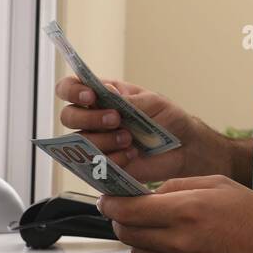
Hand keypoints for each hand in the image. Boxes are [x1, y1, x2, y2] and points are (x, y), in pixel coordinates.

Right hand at [54, 77, 229, 183]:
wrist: (184, 148)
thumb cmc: (168, 118)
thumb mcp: (152, 102)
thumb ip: (128, 100)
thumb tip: (106, 92)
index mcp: (103, 96)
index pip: (70, 88)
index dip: (71, 91)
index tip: (89, 96)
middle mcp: (94, 118)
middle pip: (68, 116)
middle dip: (89, 118)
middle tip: (116, 120)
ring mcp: (97, 142)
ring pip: (79, 142)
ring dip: (104, 140)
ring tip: (129, 140)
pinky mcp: (103, 165)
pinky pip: (93, 165)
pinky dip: (113, 159)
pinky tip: (131, 155)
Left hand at [98, 175, 252, 252]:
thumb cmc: (251, 216)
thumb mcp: (216, 183)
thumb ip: (177, 185)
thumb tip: (150, 192)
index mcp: (187, 211)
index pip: (130, 210)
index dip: (112, 203)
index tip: (107, 199)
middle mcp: (180, 242)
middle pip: (127, 233)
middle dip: (121, 219)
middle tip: (128, 210)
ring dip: (137, 238)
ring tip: (153, 226)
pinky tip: (172, 242)